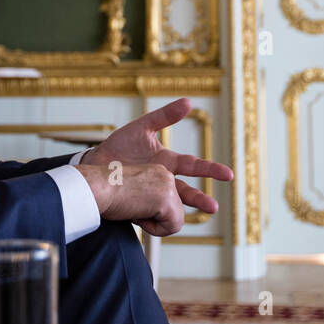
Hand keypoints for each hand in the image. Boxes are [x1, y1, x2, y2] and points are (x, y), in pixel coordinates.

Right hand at [77, 163, 184, 236]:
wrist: (96, 187)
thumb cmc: (106, 192)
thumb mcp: (133, 194)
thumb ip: (148, 201)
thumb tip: (154, 218)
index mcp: (158, 173)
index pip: (169, 201)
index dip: (154, 212)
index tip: (135, 209)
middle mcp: (166, 176)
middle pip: (176, 211)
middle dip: (157, 219)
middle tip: (133, 210)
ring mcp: (169, 186)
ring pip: (176, 220)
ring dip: (154, 224)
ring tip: (134, 211)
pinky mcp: (167, 199)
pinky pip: (172, 227)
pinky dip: (155, 229)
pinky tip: (137, 214)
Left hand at [85, 97, 233, 215]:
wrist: (95, 162)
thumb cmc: (119, 146)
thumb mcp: (142, 126)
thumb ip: (165, 116)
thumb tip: (189, 102)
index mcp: (167, 162)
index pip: (193, 166)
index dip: (210, 170)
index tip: (228, 175)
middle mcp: (162, 179)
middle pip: (185, 191)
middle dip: (199, 198)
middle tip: (213, 207)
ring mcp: (150, 192)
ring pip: (169, 205)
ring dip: (178, 211)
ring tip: (182, 220)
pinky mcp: (136, 203)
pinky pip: (147, 211)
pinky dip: (152, 216)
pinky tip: (154, 221)